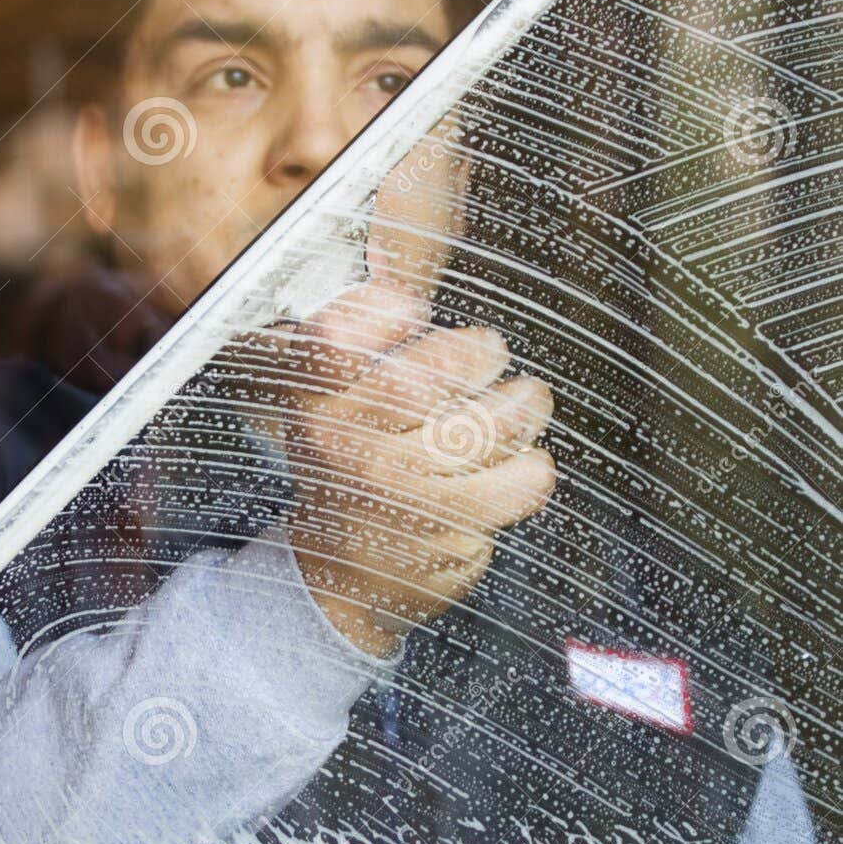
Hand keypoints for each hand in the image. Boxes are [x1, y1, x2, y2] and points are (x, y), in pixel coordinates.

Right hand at [280, 281, 554, 654]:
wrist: (339, 580)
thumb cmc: (346, 472)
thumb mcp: (325, 408)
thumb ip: (354, 341)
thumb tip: (398, 264)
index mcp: (310, 408)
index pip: (332, 342)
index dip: (379, 311)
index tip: (413, 309)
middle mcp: (344, 449)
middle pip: (427, 375)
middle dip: (478, 355)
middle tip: (491, 356)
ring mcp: (397, 494)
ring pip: (487, 424)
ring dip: (523, 405)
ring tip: (527, 401)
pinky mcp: (446, 532)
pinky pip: (519, 480)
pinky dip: (533, 467)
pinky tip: (522, 464)